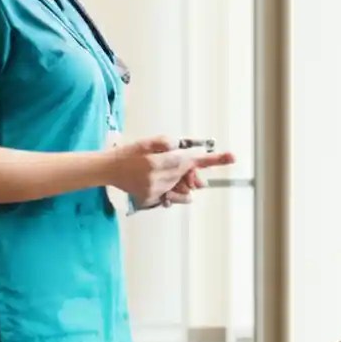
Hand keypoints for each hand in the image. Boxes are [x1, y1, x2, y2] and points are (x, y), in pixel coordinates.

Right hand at [107, 136, 233, 207]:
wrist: (108, 169)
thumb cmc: (128, 153)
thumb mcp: (146, 141)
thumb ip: (166, 143)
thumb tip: (182, 149)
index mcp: (157, 162)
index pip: (190, 160)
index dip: (212, 158)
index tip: (231, 157)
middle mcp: (158, 179)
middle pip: (189, 175)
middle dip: (191, 171)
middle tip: (184, 166)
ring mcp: (156, 192)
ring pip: (185, 189)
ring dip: (183, 181)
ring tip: (166, 173)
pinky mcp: (153, 200)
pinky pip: (175, 198)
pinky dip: (175, 191)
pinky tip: (162, 184)